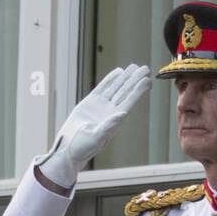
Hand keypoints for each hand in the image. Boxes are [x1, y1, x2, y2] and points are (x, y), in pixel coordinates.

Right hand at [36, 65, 151, 189]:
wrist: (68, 148)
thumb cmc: (82, 148)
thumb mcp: (96, 138)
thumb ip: (109, 126)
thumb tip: (122, 115)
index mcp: (115, 121)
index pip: (130, 102)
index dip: (139, 91)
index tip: (148, 80)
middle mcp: (111, 112)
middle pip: (125, 92)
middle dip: (135, 80)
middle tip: (145, 68)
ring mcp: (101, 107)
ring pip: (116, 88)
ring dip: (126, 78)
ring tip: (135, 67)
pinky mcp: (90, 103)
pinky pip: (103, 88)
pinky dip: (111, 80)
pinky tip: (119, 72)